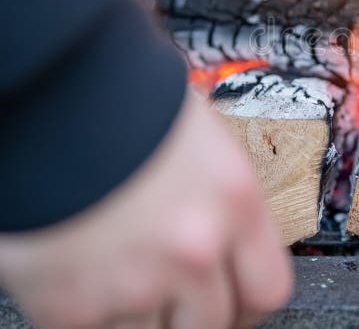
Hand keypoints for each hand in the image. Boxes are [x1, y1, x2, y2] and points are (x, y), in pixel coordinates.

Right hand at [0, 88, 292, 327]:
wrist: (48, 95)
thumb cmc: (122, 101)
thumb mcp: (200, 138)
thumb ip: (219, 196)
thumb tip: (224, 229)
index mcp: (235, 200)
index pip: (268, 288)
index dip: (248, 300)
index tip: (233, 298)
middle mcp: (197, 246)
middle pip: (214, 322)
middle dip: (195, 312)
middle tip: (172, 294)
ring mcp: (137, 281)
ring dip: (142, 315)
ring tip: (120, 274)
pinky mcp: (74, 305)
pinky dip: (93, 316)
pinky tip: (84, 279)